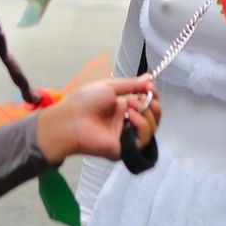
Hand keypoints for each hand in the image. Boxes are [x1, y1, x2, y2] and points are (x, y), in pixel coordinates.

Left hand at [36, 75, 160, 164]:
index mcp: (124, 108)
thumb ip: (132, 84)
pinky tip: (131, 116)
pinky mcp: (127, 149)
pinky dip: (143, 125)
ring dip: (146, 113)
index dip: (153, 95)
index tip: (149, 86)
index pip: (148, 104)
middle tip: (143, 96)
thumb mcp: (110, 87)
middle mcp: (128, 123)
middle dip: (153, 104)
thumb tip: (149, 77)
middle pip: (154, 117)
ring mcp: (128, 136)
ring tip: (129, 104)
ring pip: (152, 128)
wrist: (72, 119)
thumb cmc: (85, 102)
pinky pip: (144, 140)